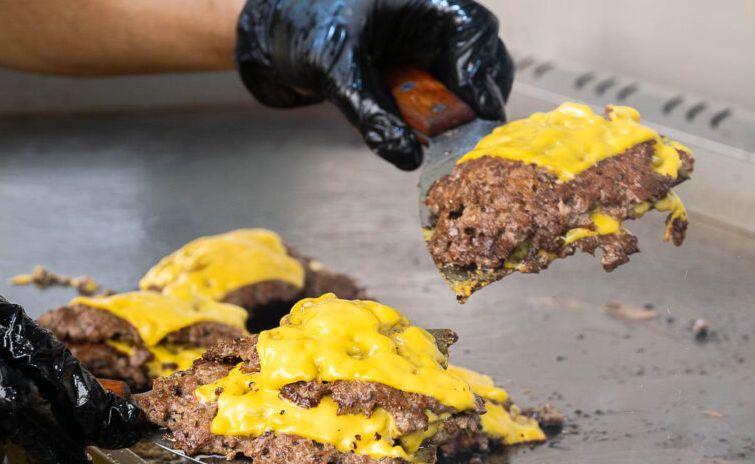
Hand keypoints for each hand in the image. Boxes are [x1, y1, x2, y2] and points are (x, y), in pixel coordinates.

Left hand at [236, 0, 513, 169]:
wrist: (270, 35)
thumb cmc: (300, 26)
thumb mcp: (334, 71)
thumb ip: (371, 114)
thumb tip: (408, 157)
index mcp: (422, 1)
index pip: (473, 31)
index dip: (481, 73)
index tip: (478, 114)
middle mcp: (431, 21)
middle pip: (483, 57)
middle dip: (480, 96)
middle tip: (467, 134)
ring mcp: (424, 48)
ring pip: (466, 81)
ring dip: (460, 112)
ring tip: (444, 138)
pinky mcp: (414, 75)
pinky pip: (440, 99)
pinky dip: (439, 120)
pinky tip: (423, 136)